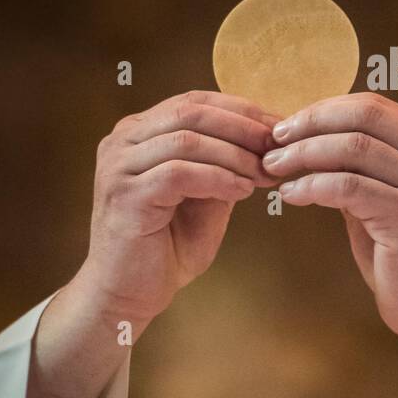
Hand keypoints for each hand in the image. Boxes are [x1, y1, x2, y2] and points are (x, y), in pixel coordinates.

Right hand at [77, 90, 276, 327]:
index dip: (239, 109)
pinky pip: (179, 174)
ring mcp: (119, 166)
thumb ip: (222, 166)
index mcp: (138, 132)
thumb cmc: (165, 247)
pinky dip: (218, 178)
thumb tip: (264, 142)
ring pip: (186, 140)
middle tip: (276, 145)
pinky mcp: (126, 195)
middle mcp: (122, 141)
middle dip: (241, 126)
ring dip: (234, 154)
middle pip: (189, 112)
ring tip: (264, 172)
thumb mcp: (203, 197)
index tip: (278, 126)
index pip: (193, 101)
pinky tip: (242, 191)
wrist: (127, 296)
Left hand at [262, 93, 397, 359]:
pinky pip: (348, 188)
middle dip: (312, 123)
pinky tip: (291, 195)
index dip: (325, 109)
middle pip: (364, 116)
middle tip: (275, 140)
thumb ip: (359, 169)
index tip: (290, 124)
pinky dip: (311, 186)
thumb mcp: (387, 200)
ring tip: (275, 166)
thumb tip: (308, 142)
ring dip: (304, 154)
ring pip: (352, 148)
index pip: (373, 106)